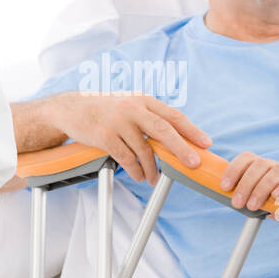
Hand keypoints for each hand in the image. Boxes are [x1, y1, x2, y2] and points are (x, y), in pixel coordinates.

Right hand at [53, 92, 211, 183]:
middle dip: (181, 149)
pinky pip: (127, 159)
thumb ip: (151, 117)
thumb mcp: (131, 105)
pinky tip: (139, 176)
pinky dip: (135, 170)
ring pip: (144, 150)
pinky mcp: (105, 136)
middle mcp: (133, 108)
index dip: (191, 130)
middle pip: (163, 131)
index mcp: (144, 100)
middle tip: (193, 164)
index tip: (205, 143)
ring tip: (154, 178)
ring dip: (152, 168)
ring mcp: (118, 122)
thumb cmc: (107, 110)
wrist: (73, 109)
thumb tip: (178, 138)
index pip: (173, 115)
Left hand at [219, 153, 278, 225]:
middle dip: (245, 183)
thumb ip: (256, 205)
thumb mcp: (270, 206)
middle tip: (237, 203)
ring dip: (261, 189)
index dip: (234, 169)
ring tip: (253, 206)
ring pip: (276, 173)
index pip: (248, 160)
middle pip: (259, 165)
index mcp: (267, 170)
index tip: (224, 186)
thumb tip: (239, 207)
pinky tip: (276, 197)